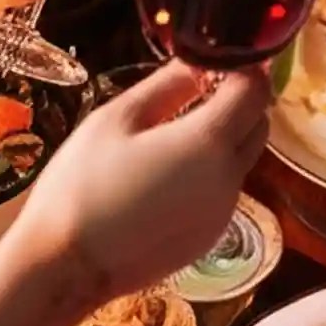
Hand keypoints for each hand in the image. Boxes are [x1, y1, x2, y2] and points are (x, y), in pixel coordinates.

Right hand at [13, 63, 271, 301]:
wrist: (67, 265)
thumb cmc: (82, 185)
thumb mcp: (116, 119)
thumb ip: (166, 86)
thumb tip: (198, 63)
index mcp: (208, 142)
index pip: (254, 92)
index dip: (242, 69)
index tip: (216, 60)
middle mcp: (229, 179)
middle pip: (257, 127)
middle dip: (238, 103)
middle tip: (197, 90)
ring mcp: (223, 213)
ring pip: (240, 161)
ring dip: (222, 139)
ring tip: (171, 134)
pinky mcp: (209, 238)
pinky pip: (222, 192)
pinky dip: (209, 173)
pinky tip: (163, 176)